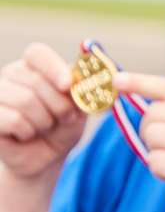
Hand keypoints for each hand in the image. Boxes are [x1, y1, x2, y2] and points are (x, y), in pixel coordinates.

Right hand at [0, 43, 86, 179]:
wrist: (44, 158)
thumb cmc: (62, 128)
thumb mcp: (80, 109)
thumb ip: (86, 92)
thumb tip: (105, 80)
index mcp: (34, 67)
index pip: (37, 53)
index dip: (53, 67)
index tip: (67, 85)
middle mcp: (11, 76)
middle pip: (36, 81)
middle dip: (59, 106)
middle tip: (63, 118)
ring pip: (25, 100)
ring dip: (44, 121)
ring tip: (43, 127)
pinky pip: (14, 119)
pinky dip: (28, 131)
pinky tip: (25, 135)